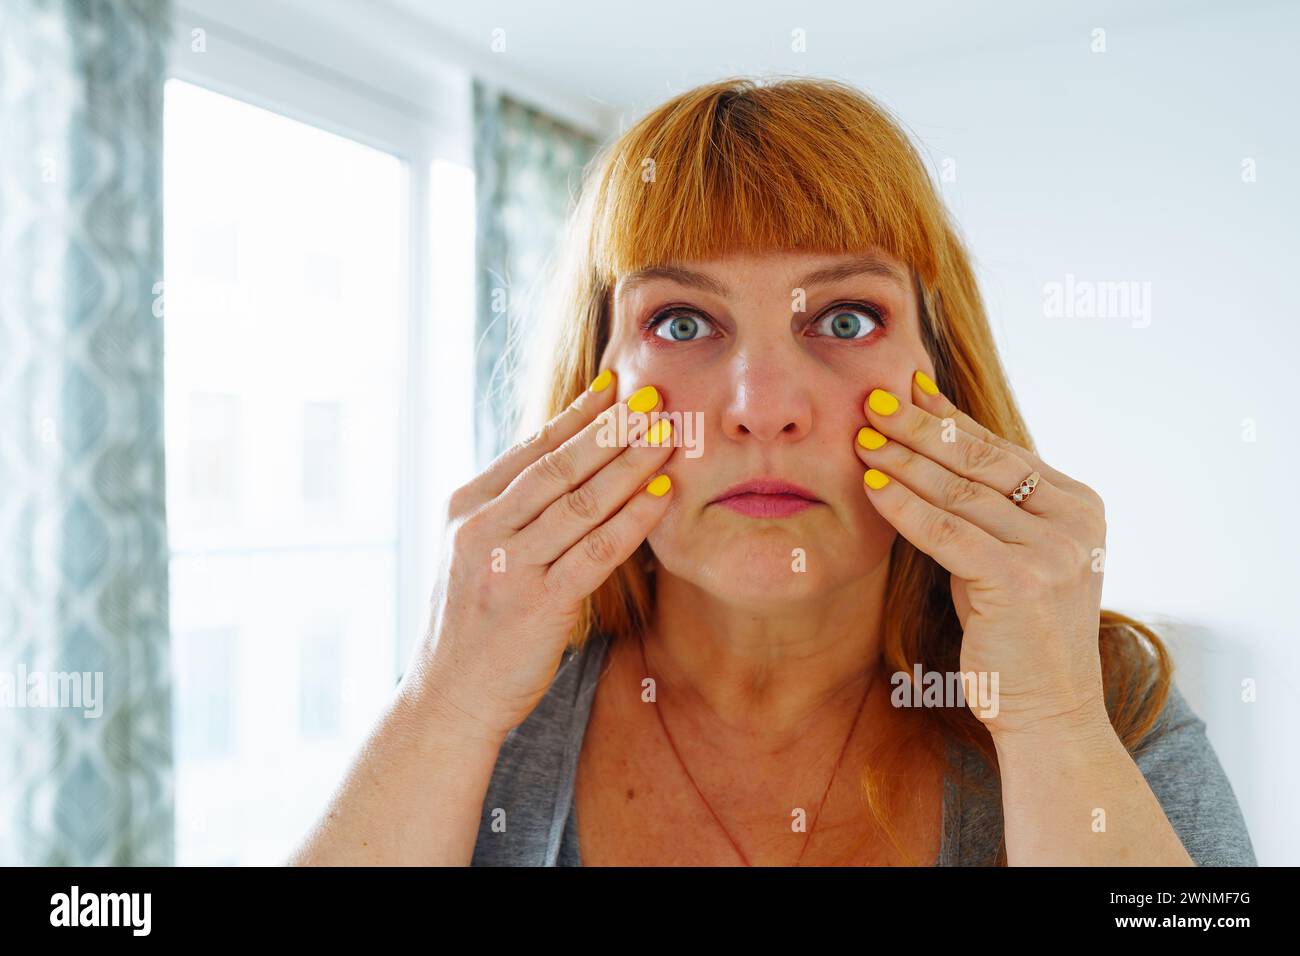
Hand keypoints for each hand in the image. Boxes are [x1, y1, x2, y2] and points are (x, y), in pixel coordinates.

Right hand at [407, 370, 675, 739]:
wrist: (449, 697)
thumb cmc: (472, 623)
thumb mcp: (473, 552)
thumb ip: (508, 509)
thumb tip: (561, 459)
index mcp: (465, 509)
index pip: (530, 449)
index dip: (577, 415)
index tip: (614, 385)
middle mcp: (481, 530)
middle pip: (558, 466)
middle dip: (611, 427)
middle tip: (653, 396)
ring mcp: (507, 567)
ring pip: (579, 503)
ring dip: (629, 466)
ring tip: (666, 437)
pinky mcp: (536, 605)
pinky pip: (594, 553)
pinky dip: (632, 522)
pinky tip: (662, 499)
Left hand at [854, 369, 1109, 739]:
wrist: (1049, 712)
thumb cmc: (1016, 636)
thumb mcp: (1009, 557)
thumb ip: (987, 510)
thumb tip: (932, 449)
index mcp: (1080, 506)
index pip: (1002, 450)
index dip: (950, 419)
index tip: (909, 390)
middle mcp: (1075, 520)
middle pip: (980, 461)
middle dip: (920, 429)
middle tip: (873, 402)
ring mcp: (1055, 548)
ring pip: (959, 493)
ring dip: (904, 462)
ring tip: (862, 439)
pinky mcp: (1022, 579)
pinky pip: (947, 532)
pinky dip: (904, 507)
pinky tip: (872, 487)